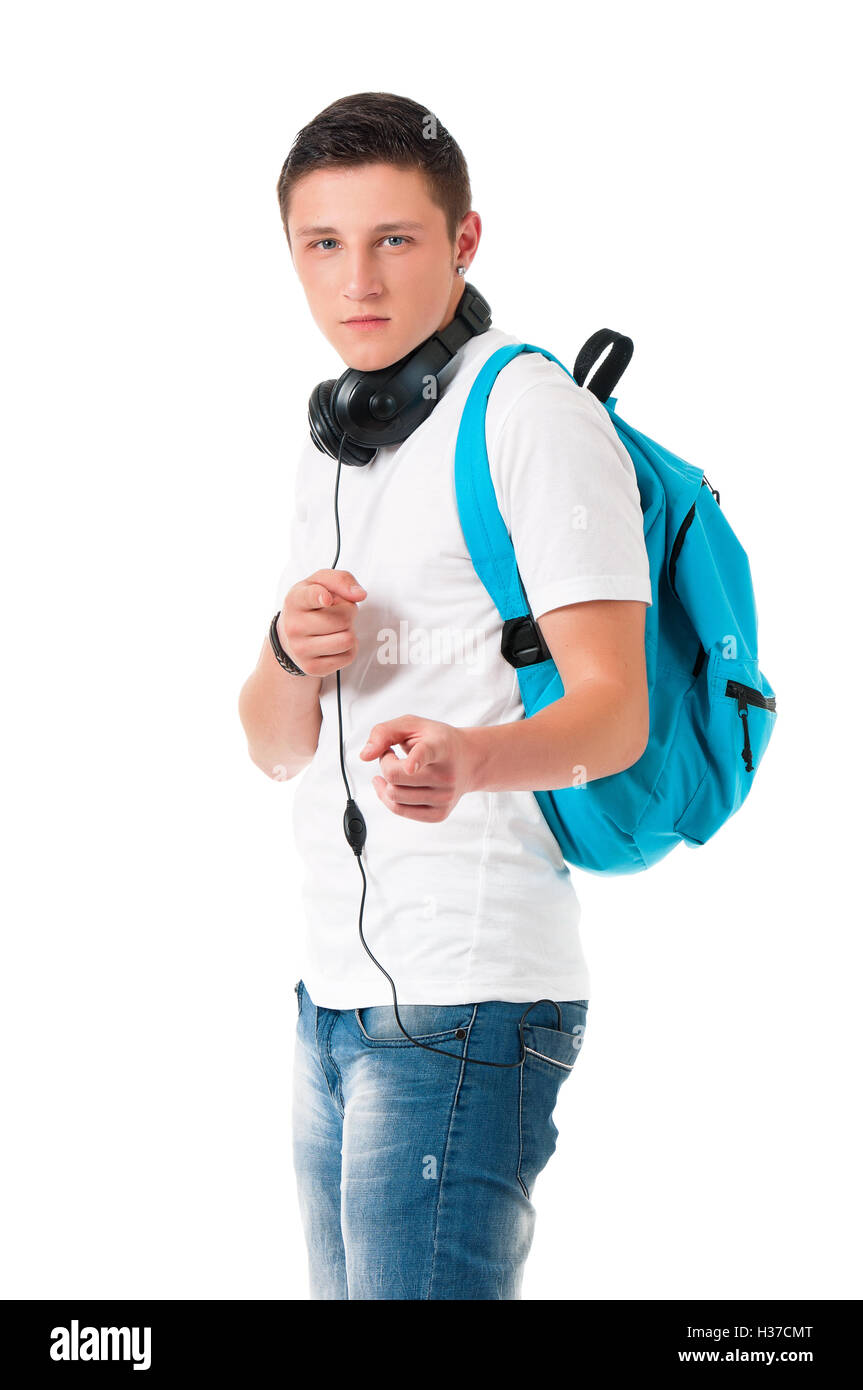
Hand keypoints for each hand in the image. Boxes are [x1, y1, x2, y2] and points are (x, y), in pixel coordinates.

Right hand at [277, 569, 366, 677]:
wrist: (290, 634)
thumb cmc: (311, 604)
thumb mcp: (320, 582)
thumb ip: (341, 580)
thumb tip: (359, 595)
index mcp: (295, 600)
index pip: (309, 597)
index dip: (320, 596)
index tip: (326, 598)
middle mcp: (294, 626)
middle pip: (343, 619)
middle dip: (348, 613)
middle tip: (337, 613)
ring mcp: (301, 649)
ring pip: (347, 640)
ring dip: (349, 632)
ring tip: (336, 628)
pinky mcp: (312, 667)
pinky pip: (348, 657)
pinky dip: (348, 649)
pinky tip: (335, 642)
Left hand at [358, 715, 475, 822]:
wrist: (469, 760)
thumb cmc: (436, 740)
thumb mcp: (412, 725)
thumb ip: (384, 732)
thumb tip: (365, 756)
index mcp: (441, 746)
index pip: (427, 753)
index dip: (416, 759)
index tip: (410, 766)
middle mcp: (446, 774)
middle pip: (394, 776)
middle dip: (385, 764)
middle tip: (393, 755)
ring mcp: (445, 797)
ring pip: (394, 795)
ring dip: (387, 781)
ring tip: (398, 769)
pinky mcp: (440, 814)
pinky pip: (400, 811)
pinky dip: (389, 798)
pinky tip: (393, 786)